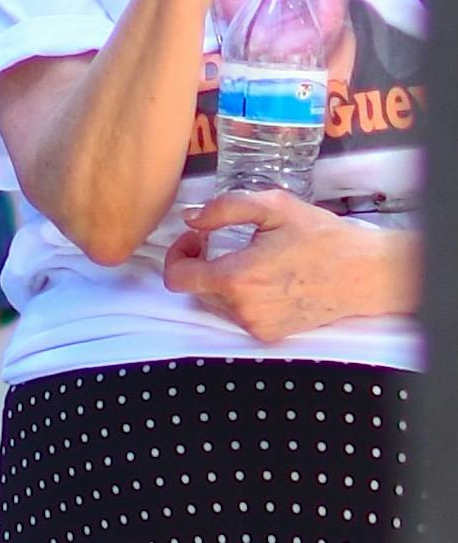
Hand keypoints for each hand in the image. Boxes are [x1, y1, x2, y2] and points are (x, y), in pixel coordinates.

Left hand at [159, 195, 417, 342]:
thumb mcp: (274, 207)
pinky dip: (242, 297)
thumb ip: (224, 208)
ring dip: (222, 281)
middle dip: (202, 264)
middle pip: (196, 289)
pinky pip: (238, 315)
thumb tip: (189, 217)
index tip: (197, 239)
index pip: (178, 278)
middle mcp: (242, 308)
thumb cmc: (322, 237)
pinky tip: (266, 279)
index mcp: (237, 278)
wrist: (364, 274)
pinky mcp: (269, 335)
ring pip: (216, 303)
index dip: (179, 254)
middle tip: (223, 243)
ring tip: (251, 260)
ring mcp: (256, 326)